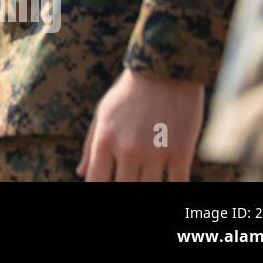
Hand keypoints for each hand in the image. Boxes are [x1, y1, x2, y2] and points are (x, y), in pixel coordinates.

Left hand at [77, 69, 204, 180]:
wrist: (165, 70)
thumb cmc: (129, 92)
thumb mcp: (103, 113)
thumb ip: (90, 145)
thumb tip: (81, 173)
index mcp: (105, 139)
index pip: (96, 181)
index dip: (98, 192)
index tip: (105, 189)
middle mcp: (128, 149)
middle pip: (123, 189)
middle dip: (124, 190)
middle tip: (129, 181)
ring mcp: (155, 152)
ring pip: (149, 190)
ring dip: (147, 188)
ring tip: (146, 180)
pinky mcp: (182, 152)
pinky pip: (177, 185)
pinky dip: (174, 189)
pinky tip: (170, 183)